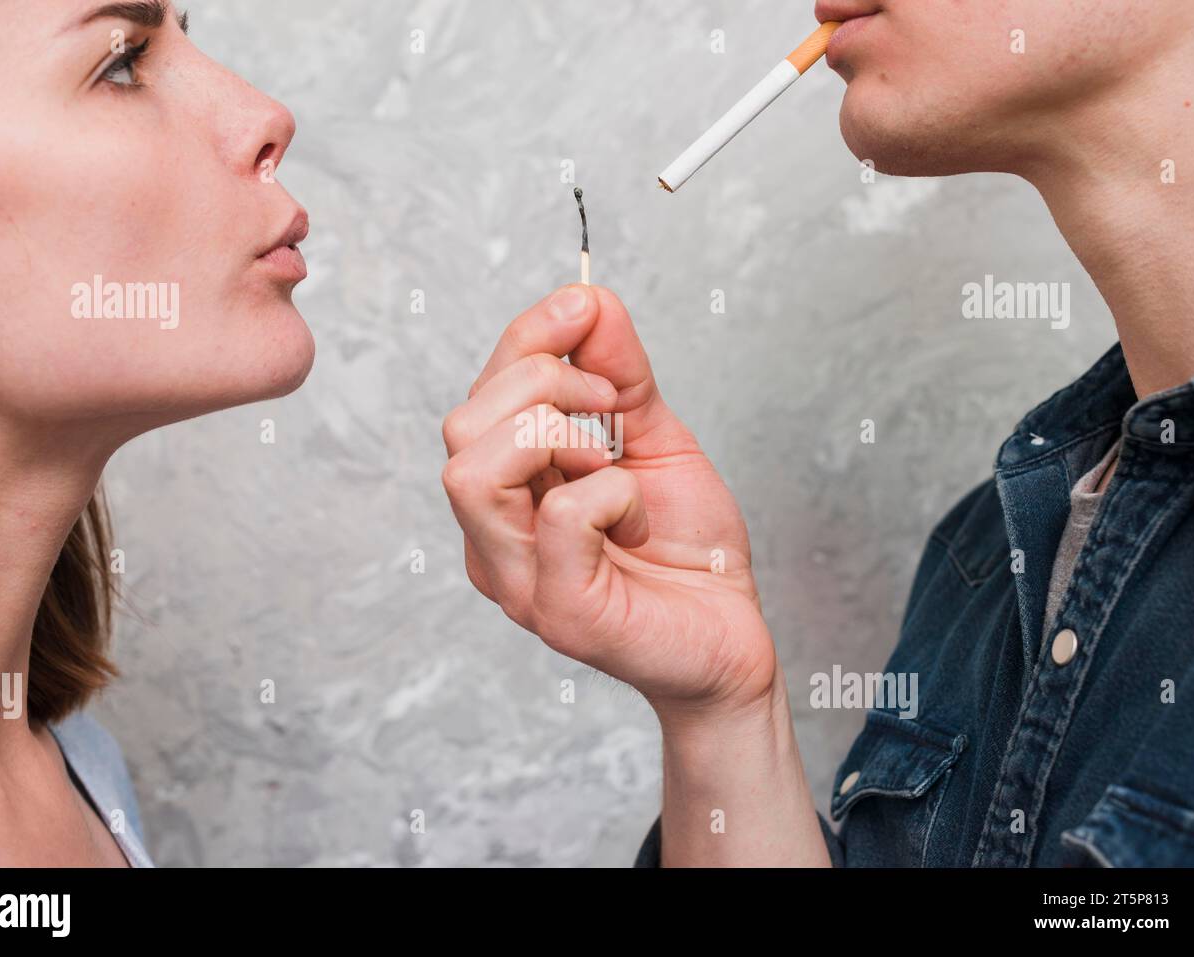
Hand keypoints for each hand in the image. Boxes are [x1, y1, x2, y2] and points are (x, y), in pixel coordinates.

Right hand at [442, 283, 778, 718]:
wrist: (731, 637)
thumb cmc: (687, 549)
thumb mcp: (654, 439)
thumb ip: (619, 374)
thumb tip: (588, 298)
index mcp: (505, 494)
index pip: (479, 396)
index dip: (529, 336)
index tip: (586, 311)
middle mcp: (492, 538)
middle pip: (461, 425)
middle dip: (544, 384)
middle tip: (614, 408)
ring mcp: (516, 577)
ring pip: (472, 470)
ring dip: (556, 435)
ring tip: (611, 458)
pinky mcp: (558, 609)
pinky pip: (560, 515)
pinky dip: (610, 492)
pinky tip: (634, 520)